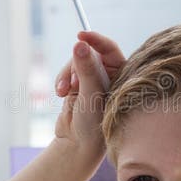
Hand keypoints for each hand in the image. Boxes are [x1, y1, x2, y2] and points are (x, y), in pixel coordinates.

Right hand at [54, 30, 125, 158]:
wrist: (77, 144)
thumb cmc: (93, 124)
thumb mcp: (90, 94)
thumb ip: (86, 69)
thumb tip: (80, 44)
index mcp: (121, 75)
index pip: (109, 49)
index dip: (95, 40)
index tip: (80, 35)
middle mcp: (108, 76)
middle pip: (88, 53)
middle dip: (75, 64)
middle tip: (72, 80)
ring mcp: (92, 79)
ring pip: (75, 61)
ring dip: (66, 74)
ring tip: (63, 91)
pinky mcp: (78, 85)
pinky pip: (67, 72)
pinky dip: (61, 80)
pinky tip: (60, 94)